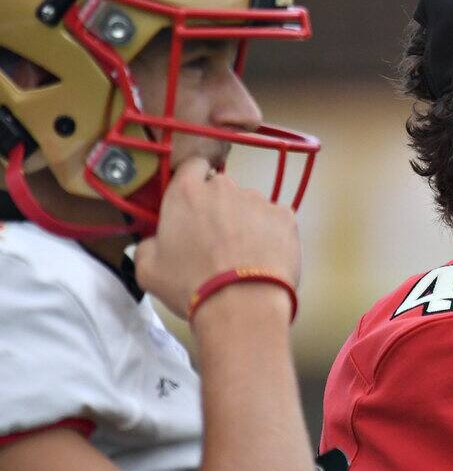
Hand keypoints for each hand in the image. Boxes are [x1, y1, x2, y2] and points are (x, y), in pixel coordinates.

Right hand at [134, 157, 300, 319]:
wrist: (243, 305)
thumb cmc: (191, 285)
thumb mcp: (148, 269)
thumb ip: (148, 243)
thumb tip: (156, 240)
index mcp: (186, 192)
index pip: (192, 166)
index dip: (194, 183)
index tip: (194, 204)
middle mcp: (224, 188)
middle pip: (222, 189)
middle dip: (220, 208)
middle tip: (217, 241)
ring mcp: (258, 200)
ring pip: (250, 205)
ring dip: (246, 222)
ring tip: (244, 256)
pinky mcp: (285, 217)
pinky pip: (275, 220)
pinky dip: (271, 235)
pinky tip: (265, 258)